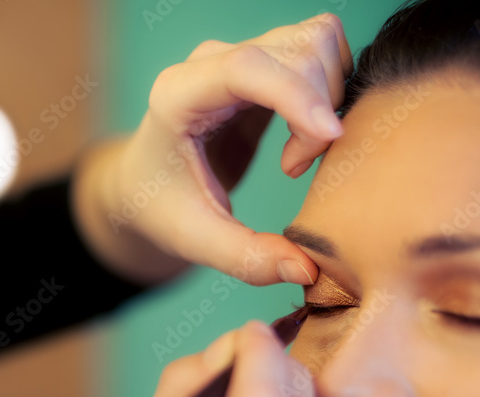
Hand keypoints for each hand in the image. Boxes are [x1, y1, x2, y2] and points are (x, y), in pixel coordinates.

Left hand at [73, 13, 353, 285]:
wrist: (147, 187)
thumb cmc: (164, 209)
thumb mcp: (195, 240)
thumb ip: (246, 259)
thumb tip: (306, 270)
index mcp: (178, 96)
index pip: (246, 69)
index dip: (297, 96)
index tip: (330, 137)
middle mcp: (208, 64)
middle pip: (295, 52)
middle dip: (318, 109)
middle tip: (297, 168)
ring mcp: (238, 56)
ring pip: (314, 43)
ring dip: (329, 96)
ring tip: (300, 152)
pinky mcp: (265, 64)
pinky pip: (319, 50)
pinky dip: (332, 86)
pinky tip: (308, 132)